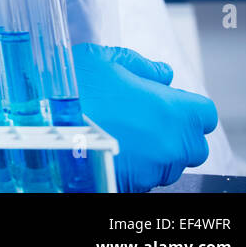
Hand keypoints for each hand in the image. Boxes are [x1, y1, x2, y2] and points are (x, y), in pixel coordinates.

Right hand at [73, 43, 217, 192]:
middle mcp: (172, 146)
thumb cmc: (73, 91)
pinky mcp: (134, 186)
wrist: (41, 129)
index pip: (204, 113)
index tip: (163, 100)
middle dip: (173, 132)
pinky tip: (109, 146)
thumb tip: (162, 73)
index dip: (185, 105)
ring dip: (154, 150)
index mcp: (174, 111)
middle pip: (192, 144)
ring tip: (119, 132)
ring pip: (168, 163)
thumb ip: (140, 65)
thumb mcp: (102, 60)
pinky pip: (145, 176)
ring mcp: (153, 171)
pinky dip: (134, 164)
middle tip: (139, 116)